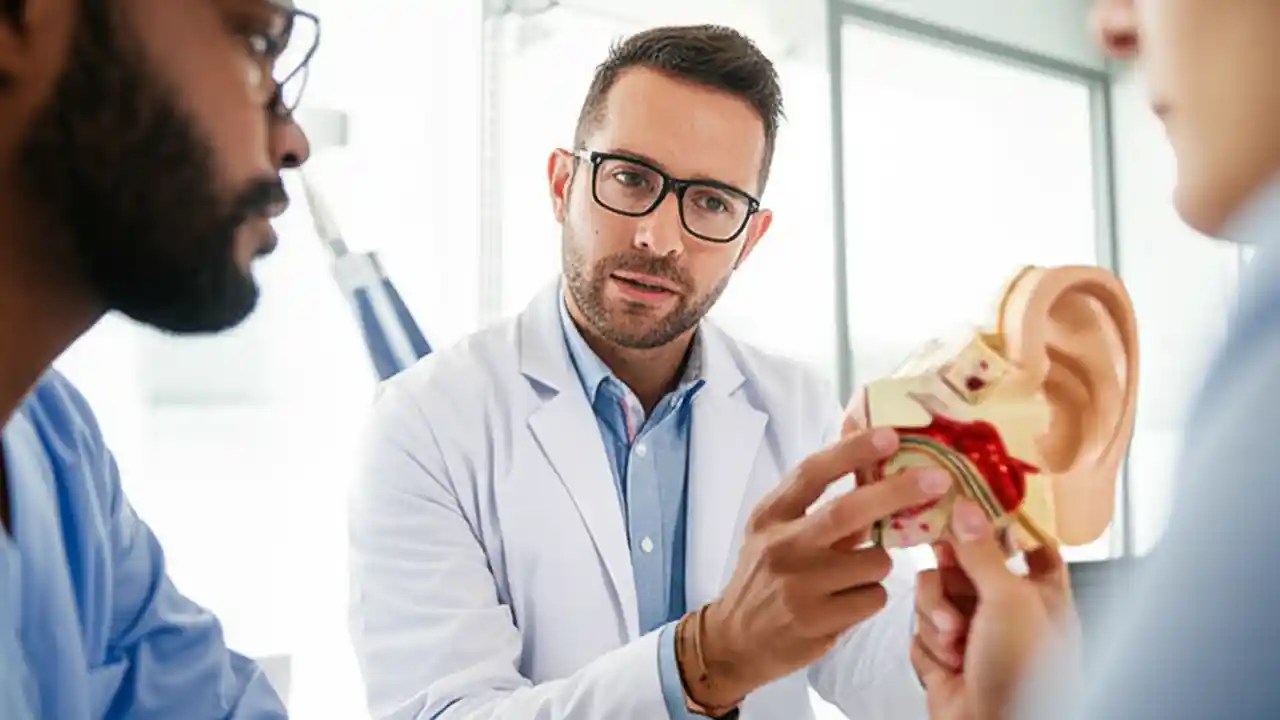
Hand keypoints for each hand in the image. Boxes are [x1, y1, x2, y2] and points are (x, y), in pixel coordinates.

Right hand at [678, 428, 953, 708]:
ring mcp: (797, 586)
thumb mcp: (778, 530)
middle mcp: (781, 546)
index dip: (852, 451)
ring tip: (854, 574)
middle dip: (898, 491)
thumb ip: (819, 499)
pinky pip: (873, 598)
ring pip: (874, 562)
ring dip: (879, 564)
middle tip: (939, 479)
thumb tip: (868, 452)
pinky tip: (846, 603)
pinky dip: (871, 596)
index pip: (812, 473)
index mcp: (771, 515)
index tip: (890, 435)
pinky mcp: (816, 621)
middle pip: (848, 512)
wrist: (736, 640)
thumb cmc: (768, 576)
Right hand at [912, 499, 1079, 719]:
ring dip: (937, 618)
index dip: (993, 525)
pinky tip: (951, 666)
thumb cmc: (1024, 673)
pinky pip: (919, 631)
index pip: (1020, 542)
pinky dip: (930, 647)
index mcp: (1038, 590)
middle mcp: (1005, 608)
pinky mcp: (944, 656)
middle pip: (960, 564)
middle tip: (950, 581)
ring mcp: (973, 633)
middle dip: (949, 579)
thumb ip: (982, 550)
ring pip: (932, 595)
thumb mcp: (1008, 599)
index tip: (962, 510)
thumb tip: (964, 504)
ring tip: (956, 642)